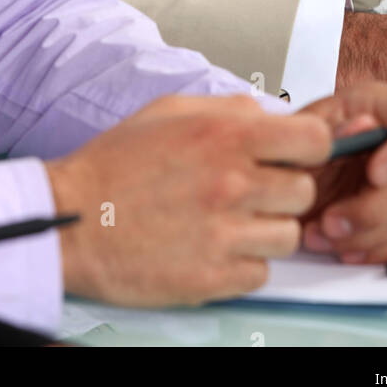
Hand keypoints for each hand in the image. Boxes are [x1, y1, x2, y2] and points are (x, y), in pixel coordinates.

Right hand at [46, 94, 329, 305]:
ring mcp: (224, 234)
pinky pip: (261, 273)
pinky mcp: (213, 278)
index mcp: (224, 136)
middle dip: (282, 191)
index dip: (307, 148)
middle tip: (250, 192)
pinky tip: (213, 247)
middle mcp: (231, 183)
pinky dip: (243, 264)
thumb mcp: (169, 112)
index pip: (313, 141)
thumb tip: (268, 116)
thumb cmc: (115, 165)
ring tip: (228, 222)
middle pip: (304, 191)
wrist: (72, 220)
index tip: (292, 155)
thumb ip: (227, 109)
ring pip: (288, 236)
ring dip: (264, 230)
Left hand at [300, 82, 386, 263]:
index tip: (375, 173)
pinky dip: (378, 251)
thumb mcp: (308, 123)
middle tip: (329, 222)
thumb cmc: (310, 136)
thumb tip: (364, 125)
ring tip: (322, 236)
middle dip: (371, 209)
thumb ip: (332, 127)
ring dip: (368, 236)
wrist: (300, 164)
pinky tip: (345, 249)